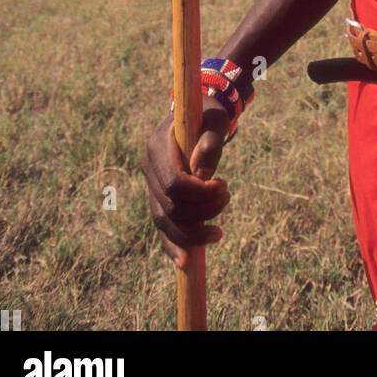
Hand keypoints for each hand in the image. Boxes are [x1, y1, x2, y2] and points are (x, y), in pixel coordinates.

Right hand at [140, 103, 231, 268]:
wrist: (197, 115)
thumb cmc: (209, 115)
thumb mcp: (215, 119)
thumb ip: (211, 142)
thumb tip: (204, 175)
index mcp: (157, 144)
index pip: (174, 183)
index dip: (199, 194)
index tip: (221, 186)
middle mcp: (148, 166)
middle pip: (170, 206)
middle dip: (202, 211)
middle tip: (227, 195)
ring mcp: (150, 183)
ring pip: (164, 221)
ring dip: (193, 232)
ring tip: (218, 231)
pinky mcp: (157, 196)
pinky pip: (162, 225)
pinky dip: (172, 244)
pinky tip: (185, 262)